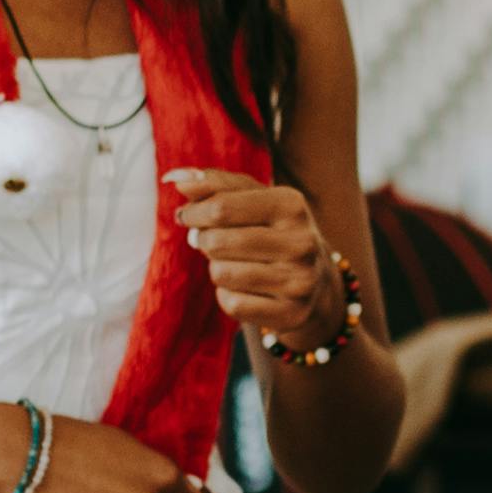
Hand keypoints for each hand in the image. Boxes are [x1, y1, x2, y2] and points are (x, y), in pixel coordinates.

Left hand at [167, 168, 337, 353]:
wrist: (316, 280)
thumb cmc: (272, 229)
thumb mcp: (252, 198)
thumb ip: (215, 184)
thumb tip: (175, 179)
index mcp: (291, 205)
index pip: (221, 207)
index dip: (193, 212)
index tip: (186, 216)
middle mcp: (301, 242)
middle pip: (217, 242)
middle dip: (204, 241)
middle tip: (210, 242)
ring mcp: (300, 281)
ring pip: (222, 274)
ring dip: (216, 268)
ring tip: (232, 263)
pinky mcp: (292, 313)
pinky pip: (232, 304)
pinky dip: (227, 295)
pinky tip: (243, 288)